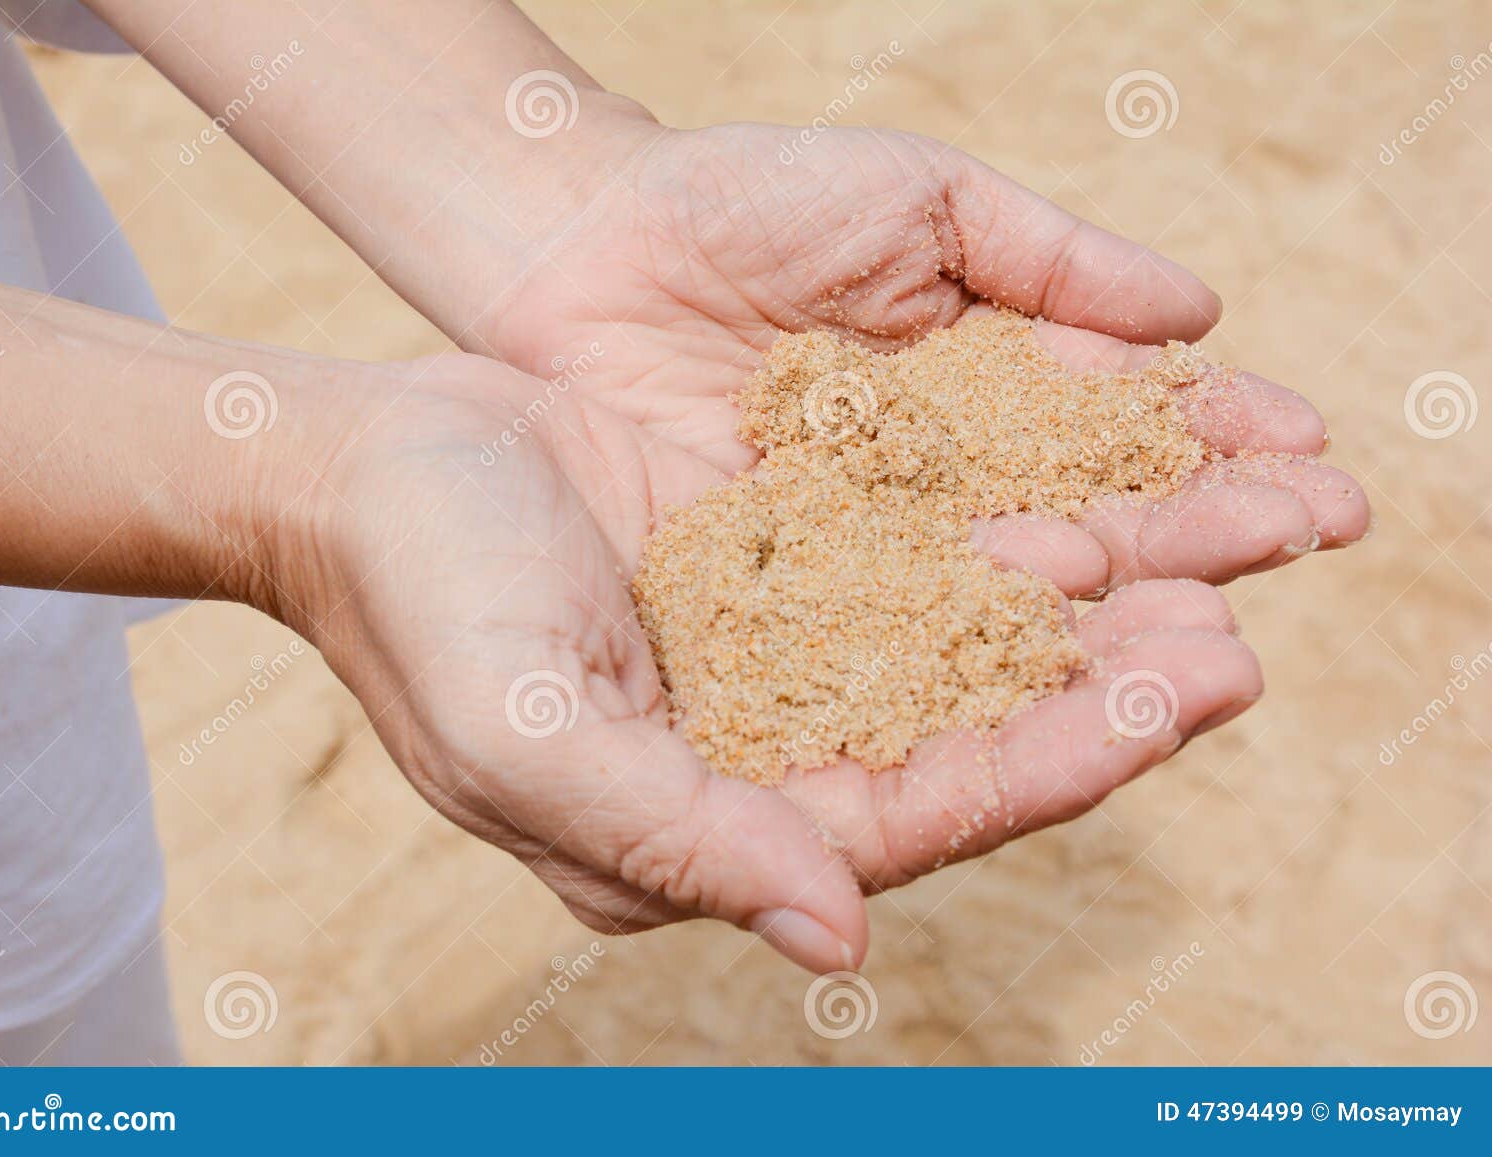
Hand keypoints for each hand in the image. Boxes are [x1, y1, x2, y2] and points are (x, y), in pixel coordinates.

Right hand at [263, 354, 1263, 971]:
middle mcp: (752, 755)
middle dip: (1092, 703)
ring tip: (1203, 574)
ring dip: (1073, 620)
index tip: (1160, 713)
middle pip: (955, 740)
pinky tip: (1088, 500)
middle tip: (1226, 650)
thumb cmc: (422, 604)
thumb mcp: (527, 735)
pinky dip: (997, 538)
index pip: (902, 818)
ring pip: (955, 648)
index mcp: (702, 831)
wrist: (366, 462)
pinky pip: (908, 557)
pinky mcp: (770, 558)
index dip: (1036, 771)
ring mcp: (768, 653)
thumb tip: (837, 932)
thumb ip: (676, 838)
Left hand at [479, 121, 1369, 596]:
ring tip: (1225, 629)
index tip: (1319, 462)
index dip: (1220, 449)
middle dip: (1204, 535)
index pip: (1126, 435)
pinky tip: (1064, 658)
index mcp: (987, 396)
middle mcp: (941, 492)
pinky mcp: (788, 606)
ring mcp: (867, 556)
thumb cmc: (745, 201)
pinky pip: (893, 636)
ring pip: (1008, 599)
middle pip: (1091, 527)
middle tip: (1315, 539)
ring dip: (1121, 613)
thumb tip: (1201, 318)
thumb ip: (1050, 259)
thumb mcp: (919, 203)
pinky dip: (977, 651)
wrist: (584, 243)